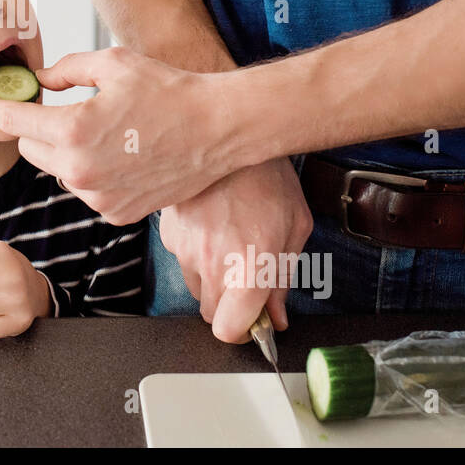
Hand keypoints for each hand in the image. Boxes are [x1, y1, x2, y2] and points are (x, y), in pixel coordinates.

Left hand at [0, 46, 234, 223]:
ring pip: (59, 172)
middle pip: (30, 150)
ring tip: (107, 133)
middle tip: (64, 112)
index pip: (13, 123)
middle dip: (38, 131)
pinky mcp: (116, 212)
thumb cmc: (168, 91)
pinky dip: (93, 174)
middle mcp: (80, 170)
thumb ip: (66, 70)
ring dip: (68, 154)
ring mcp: (98, 197)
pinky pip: (86, 190)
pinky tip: (122, 156)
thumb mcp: (113, 63)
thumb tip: (39, 82)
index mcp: (74, 130)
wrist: (217, 129)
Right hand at [159, 157, 313, 342]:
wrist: (228, 135)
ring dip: (211, 275)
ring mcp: (184, 248)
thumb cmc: (268, 177)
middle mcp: (211, 264)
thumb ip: (283, 278)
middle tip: (247, 274)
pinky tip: (212, 222)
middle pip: (210, 312)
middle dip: (229, 303)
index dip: (242, 330)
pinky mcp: (169, 232)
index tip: (252, 320)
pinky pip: (180, 256)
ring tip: (230, 238)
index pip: (228, 329)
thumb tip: (276, 316)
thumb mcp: (295, 228)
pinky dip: (194, 249)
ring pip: (195, 284)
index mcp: (249, 268)